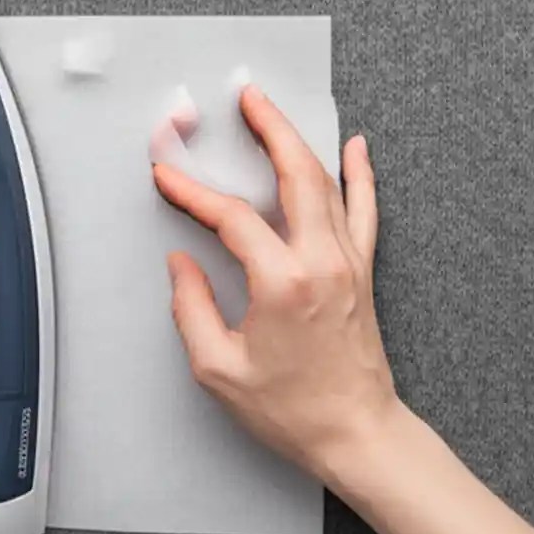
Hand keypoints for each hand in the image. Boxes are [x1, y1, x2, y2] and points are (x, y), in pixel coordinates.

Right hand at [157, 88, 533, 533]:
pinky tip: (357, 149)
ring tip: (276, 113)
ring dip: (301, 142)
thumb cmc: (292, 410)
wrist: (357, 434)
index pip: (231, 218)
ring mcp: (349, 263)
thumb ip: (191, 308)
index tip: (168, 178)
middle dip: (267, 129)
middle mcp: (322, 262)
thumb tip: (182, 264)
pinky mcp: (363, 273)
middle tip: (245, 100)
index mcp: (283, 283)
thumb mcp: (219, 369)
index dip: (194, 193)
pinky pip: (365, 210)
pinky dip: (361, 176)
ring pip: (328, 183)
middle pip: (295, 174)